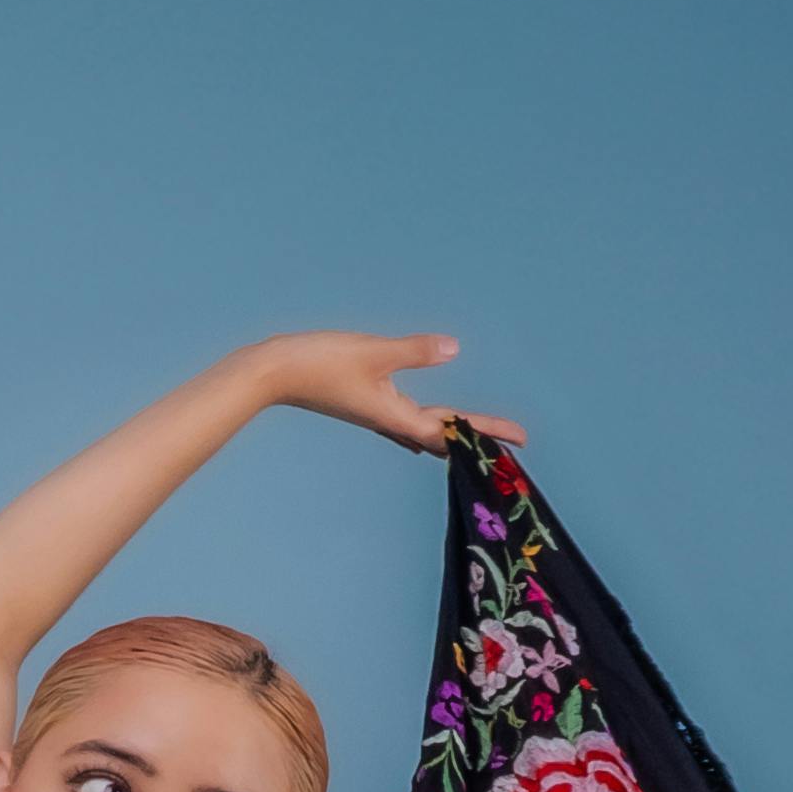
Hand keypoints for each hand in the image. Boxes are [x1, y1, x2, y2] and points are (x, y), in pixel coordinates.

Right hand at [257, 330, 525, 458]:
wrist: (273, 373)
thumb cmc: (319, 362)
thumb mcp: (372, 352)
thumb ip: (414, 351)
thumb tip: (453, 349)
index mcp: (396, 415)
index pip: (453, 430)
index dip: (488, 433)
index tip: (520, 440)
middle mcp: (389, 421)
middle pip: (443, 436)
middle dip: (477, 438)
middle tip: (511, 442)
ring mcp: (377, 415)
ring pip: (425, 431)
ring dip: (452, 436)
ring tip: (477, 440)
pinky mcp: (365, 404)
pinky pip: (406, 421)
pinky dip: (426, 425)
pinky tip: (426, 428)